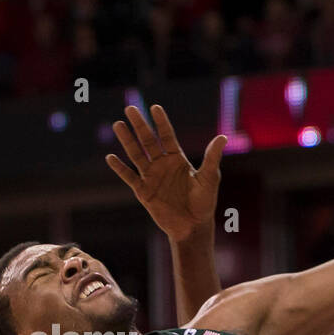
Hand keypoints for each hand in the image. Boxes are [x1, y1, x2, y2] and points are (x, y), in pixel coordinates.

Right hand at [106, 104, 227, 242]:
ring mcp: (151, 177)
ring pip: (136, 155)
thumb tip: (223, 137)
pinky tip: (110, 157)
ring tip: (118, 125)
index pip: (167, 136)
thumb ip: (211, 158)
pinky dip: (120, 168)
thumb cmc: (203, 203)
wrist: (192, 226)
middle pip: (148, 141)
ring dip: (127, 140)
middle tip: (130, 108)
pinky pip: (129, 177)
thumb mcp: (209, 178)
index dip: (161, 122)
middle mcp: (162, 165)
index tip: (154, 107)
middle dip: (140, 125)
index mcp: (177, 160)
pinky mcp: (143, 191)